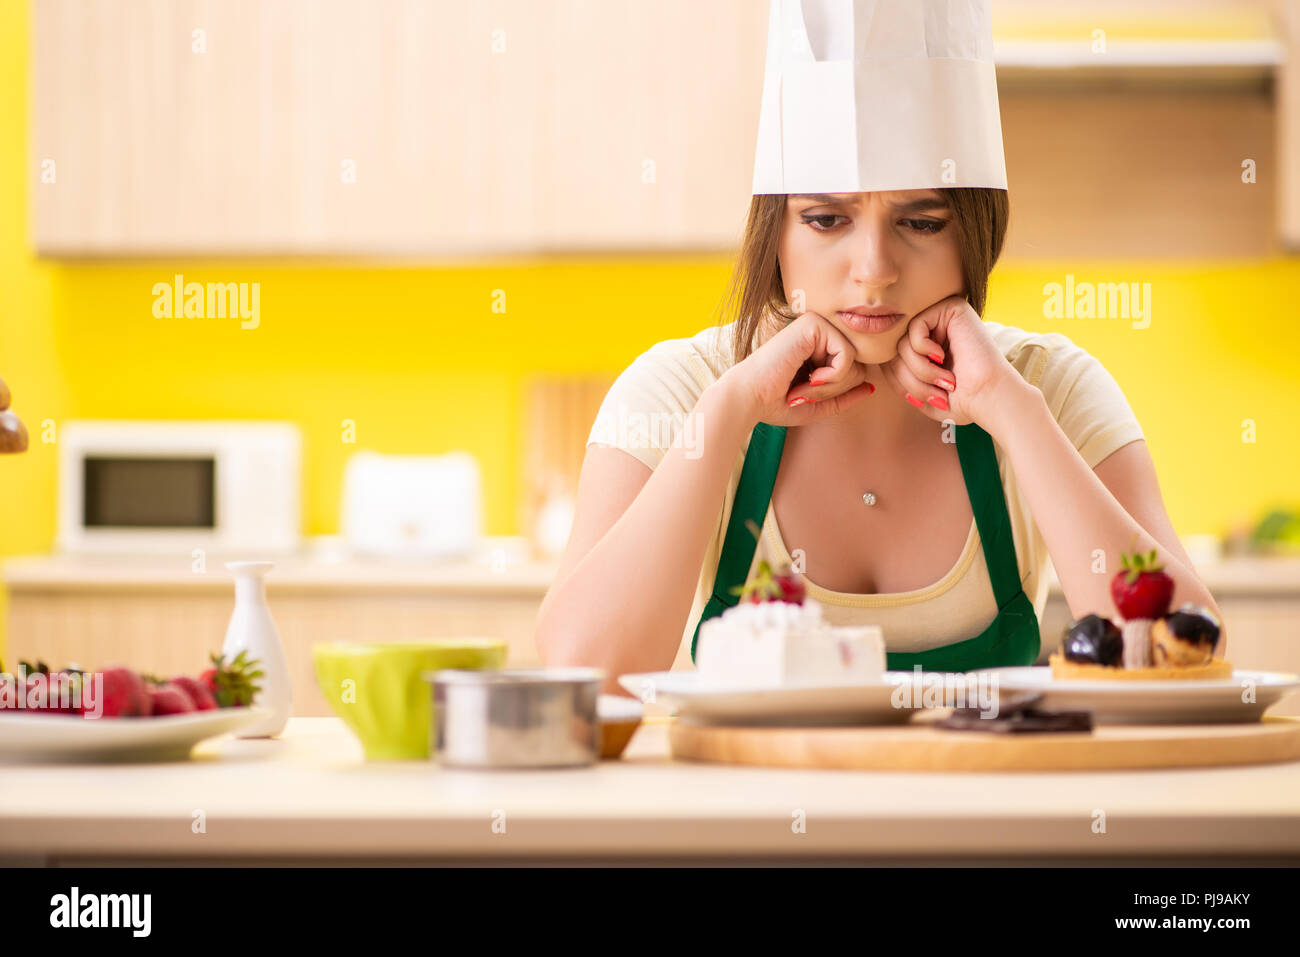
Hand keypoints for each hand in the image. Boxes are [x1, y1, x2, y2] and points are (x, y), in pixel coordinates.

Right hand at [725, 311, 875, 427]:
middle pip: (858, 364)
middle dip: (836, 389)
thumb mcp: (816, 404)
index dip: (837, 392)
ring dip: (833, 385)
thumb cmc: (775, 402)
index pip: (853, 369)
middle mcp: (818, 332)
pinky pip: (847, 355)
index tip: (806, 395)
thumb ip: (844, 396)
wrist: (748, 398)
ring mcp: (816, 325)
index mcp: (816, 347)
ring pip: (855, 360)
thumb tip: (872, 387)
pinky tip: (809, 377)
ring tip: (804, 387)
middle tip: (805, 393)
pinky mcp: (814, 325)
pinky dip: (832, 376)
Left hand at [879, 295, 1023, 427]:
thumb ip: (899, 376)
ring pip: (902, 342)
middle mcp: (936, 329)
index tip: (923, 399)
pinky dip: (923, 350)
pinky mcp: (951, 308)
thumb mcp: (922, 394)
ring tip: (944, 380)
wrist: (990, 398)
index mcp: (930, 347)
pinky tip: (943, 357)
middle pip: (894, 351)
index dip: (899, 382)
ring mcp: (943, 317)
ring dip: (919, 369)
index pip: (892, 360)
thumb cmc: (962, 400)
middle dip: (909, 379)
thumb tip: (879, 364)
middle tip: (935, 393)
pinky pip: (914, 327)